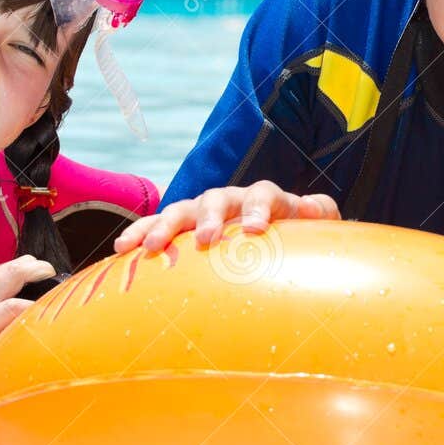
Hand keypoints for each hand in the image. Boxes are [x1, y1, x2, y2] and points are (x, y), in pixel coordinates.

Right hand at [113, 181, 339, 255]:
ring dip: (163, 226)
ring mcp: (204, 213)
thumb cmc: (298, 236)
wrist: (277, 239)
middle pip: (216, 199)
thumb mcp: (318, 226)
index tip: (253, 230)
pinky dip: (140, 234)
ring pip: (181, 211)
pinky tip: (122, 251)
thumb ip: (321, 212)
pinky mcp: (183, 229)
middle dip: (207, 216)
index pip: (262, 194)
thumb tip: (314, 206)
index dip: (257, 208)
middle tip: (204, 239)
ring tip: (148, 247)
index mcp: (265, 199)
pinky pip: (158, 228)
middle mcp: (231, 201)